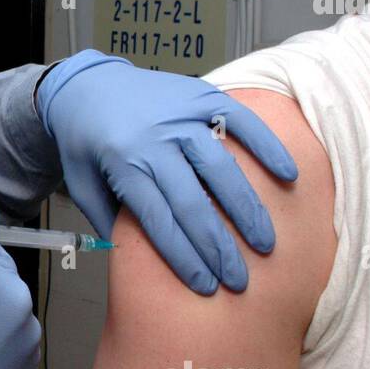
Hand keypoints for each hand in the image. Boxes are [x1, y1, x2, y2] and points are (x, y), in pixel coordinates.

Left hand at [36, 50, 298, 294]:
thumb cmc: (85, 141)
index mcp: (124, 163)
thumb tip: (137, 264)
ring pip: (223, 169)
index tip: (206, 286)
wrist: (86, 83)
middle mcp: (156, 139)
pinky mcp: (202, 97)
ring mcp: (182, 116)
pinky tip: (288, 177)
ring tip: (265, 245)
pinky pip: (242, 122)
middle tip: (240, 280)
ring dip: (247, 211)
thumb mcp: (81, 184)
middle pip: (195, 204)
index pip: (161, 221)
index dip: (185, 257)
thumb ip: (109, 221)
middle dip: (219, 248)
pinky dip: (267, 147)